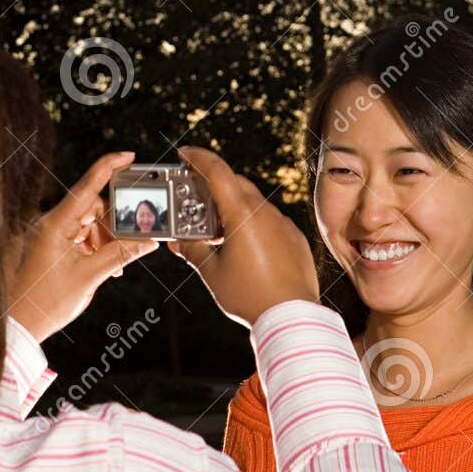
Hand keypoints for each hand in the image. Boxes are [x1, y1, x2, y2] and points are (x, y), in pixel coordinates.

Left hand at [6, 150, 158, 341]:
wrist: (19, 325)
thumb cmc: (47, 303)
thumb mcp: (90, 277)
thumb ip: (120, 254)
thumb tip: (149, 241)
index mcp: (55, 224)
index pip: (87, 186)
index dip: (109, 166)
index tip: (129, 156)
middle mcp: (50, 223)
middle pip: (92, 206)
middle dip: (114, 222)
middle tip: (133, 240)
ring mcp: (49, 234)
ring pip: (88, 223)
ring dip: (106, 238)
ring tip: (115, 265)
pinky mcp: (50, 246)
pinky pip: (80, 236)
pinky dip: (95, 246)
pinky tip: (104, 265)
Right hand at [167, 146, 319, 326]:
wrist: (292, 317)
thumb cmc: (249, 296)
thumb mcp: (212, 273)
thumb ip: (193, 250)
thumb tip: (176, 242)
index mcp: (242, 215)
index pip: (218, 172)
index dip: (199, 158)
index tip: (186, 154)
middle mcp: (265, 213)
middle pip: (236, 184)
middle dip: (214, 185)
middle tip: (196, 197)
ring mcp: (284, 224)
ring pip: (255, 204)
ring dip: (235, 208)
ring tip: (218, 230)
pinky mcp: (295, 238)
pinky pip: (271, 221)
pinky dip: (255, 224)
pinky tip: (245, 246)